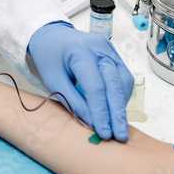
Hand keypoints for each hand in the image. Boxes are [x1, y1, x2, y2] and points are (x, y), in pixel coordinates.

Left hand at [27, 21, 134, 140]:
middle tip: (120, 136)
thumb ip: (73, 102)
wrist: (53, 36)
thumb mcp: (53, 81)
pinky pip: (123, 77)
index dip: (101, 112)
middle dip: (117, 113)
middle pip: (114, 84)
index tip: (104, 133)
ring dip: (121, 105)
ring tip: (117, 126)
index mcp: (80, 51)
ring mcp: (110, 50)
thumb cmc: (50, 59)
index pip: (96, 86)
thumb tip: (93, 124)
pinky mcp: (115, 55)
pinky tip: (114, 110)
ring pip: (124, 80)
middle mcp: (100, 48)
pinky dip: (120, 95)